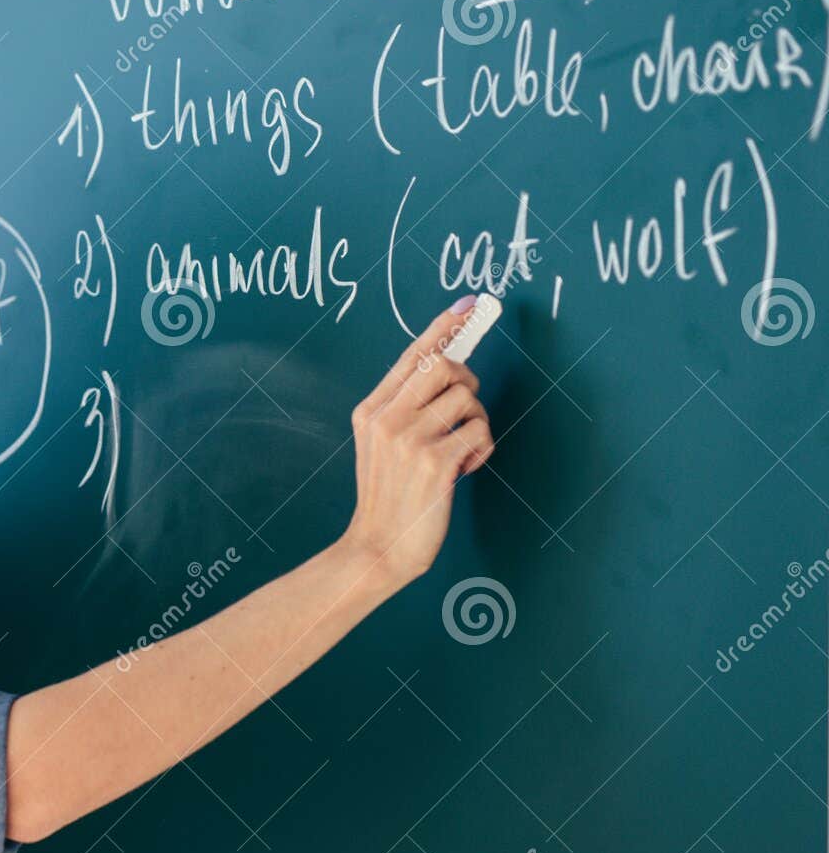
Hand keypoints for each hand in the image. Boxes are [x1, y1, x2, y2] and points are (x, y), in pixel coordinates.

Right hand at [341, 298, 494, 583]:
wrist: (378, 548)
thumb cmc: (390, 496)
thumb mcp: (381, 444)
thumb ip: (405, 407)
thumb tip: (449, 365)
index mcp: (371, 410)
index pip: (412, 355)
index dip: (444, 326)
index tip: (470, 303)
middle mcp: (387, 418)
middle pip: (444, 366)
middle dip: (467, 382)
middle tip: (464, 411)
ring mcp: (409, 440)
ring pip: (468, 399)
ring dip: (477, 424)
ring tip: (460, 450)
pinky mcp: (435, 462)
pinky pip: (480, 433)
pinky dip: (481, 450)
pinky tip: (463, 469)